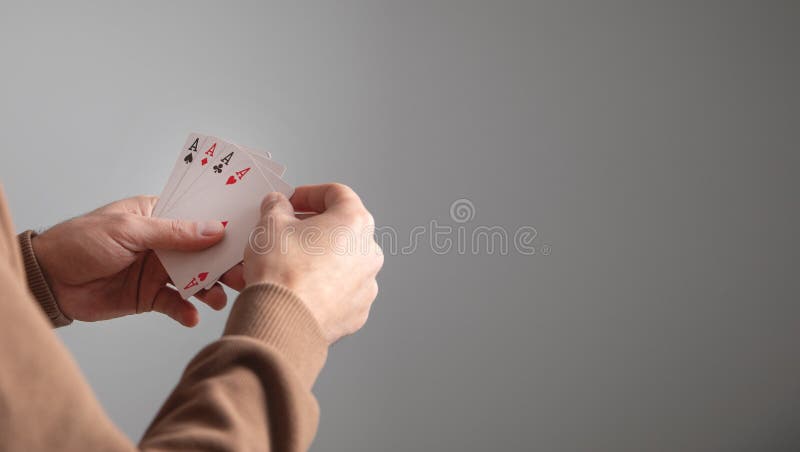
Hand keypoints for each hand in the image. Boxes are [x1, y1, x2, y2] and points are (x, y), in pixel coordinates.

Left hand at [32, 196, 245, 325]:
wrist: (49, 281)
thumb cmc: (80, 241)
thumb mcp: (129, 229)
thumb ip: (173, 232)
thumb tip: (214, 230)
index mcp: (159, 216)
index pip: (199, 218)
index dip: (224, 226)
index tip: (248, 236)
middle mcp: (163, 243)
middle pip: (204, 252)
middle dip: (224, 264)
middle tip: (241, 275)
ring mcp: (158, 270)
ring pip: (196, 279)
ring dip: (210, 288)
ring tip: (218, 299)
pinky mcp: (150, 296)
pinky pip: (176, 304)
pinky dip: (187, 310)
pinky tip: (192, 315)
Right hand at [244, 184, 383, 342]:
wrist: (282, 322)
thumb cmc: (283, 273)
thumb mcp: (270, 224)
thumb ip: (276, 206)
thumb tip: (278, 205)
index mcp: (355, 223)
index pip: (337, 194)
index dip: (309, 194)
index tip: (291, 201)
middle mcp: (368, 253)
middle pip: (338, 231)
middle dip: (307, 231)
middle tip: (282, 234)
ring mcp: (366, 286)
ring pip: (335, 264)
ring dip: (309, 261)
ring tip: (276, 266)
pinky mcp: (356, 313)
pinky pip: (334, 293)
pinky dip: (315, 288)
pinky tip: (287, 289)